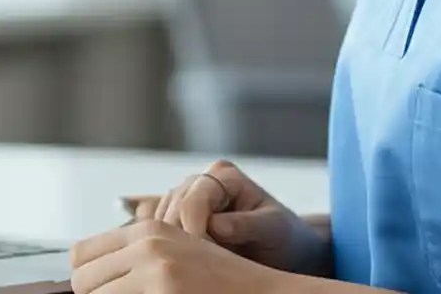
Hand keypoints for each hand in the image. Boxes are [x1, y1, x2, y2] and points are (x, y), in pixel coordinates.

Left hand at [70, 219, 280, 293]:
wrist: (263, 293)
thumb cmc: (218, 281)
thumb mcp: (175, 252)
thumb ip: (135, 253)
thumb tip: (80, 269)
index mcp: (147, 230)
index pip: (80, 256)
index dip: (87, 281)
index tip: (105, 292)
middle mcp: (148, 245)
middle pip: (82, 281)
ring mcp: (157, 273)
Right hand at [146, 159, 331, 275]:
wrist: (283, 248)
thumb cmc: (283, 236)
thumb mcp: (273, 229)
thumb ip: (247, 224)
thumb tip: (216, 225)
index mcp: (225, 175)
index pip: (194, 199)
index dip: (193, 228)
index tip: (203, 255)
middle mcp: (200, 180)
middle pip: (172, 208)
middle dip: (181, 238)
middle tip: (198, 266)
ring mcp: (185, 196)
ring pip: (160, 218)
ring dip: (171, 242)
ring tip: (195, 263)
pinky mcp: (176, 216)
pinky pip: (157, 228)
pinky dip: (164, 243)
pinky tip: (182, 258)